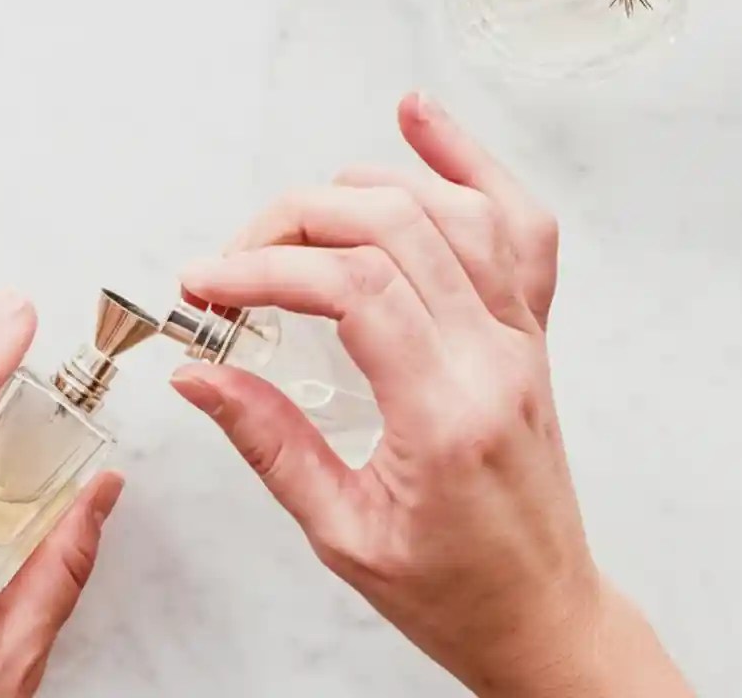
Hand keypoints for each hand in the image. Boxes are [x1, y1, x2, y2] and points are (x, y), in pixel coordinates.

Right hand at [171, 94, 689, 696]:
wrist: (540, 613)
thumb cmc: (452, 591)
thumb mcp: (341, 532)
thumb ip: (268, 442)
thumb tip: (201, 375)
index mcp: (446, 414)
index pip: (353, 290)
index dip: (264, 271)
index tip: (205, 288)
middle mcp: (495, 359)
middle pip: (395, 229)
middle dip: (293, 223)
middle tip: (232, 264)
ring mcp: (520, 337)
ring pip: (452, 210)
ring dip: (362, 188)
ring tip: (290, 212)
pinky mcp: (528, 331)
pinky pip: (517, 225)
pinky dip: (469, 165)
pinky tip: (420, 128)